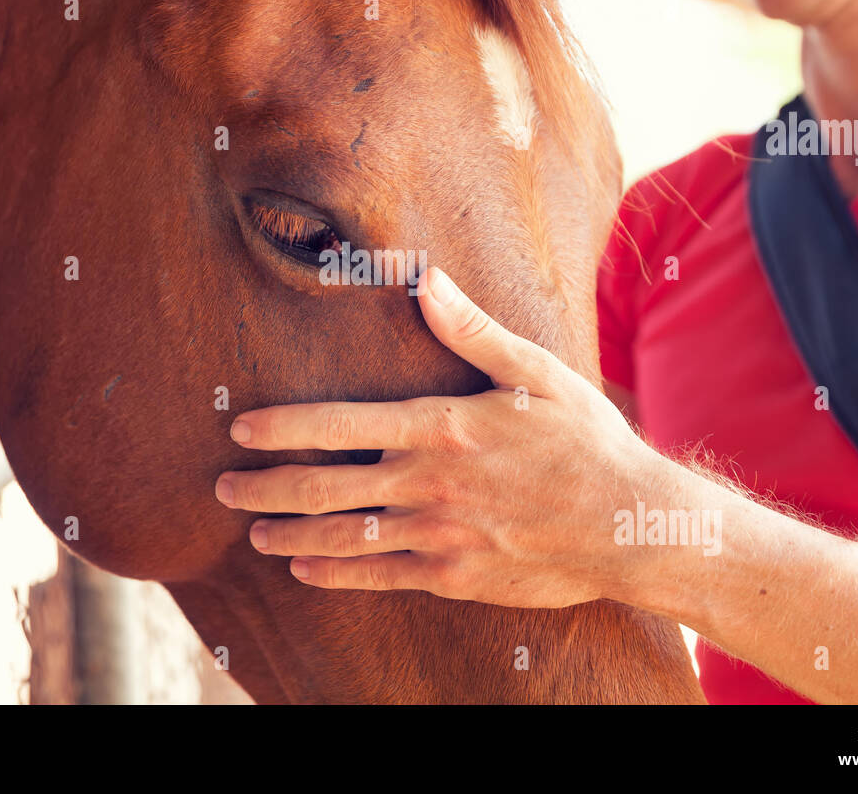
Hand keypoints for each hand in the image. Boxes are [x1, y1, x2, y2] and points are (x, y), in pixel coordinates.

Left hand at [214, 267, 678, 608]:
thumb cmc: (588, 443)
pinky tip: (305, 569)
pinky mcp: (455, 577)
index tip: (241, 430)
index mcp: (444, 428)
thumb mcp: (537, 375)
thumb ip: (472, 331)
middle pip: (327, 488)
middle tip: (223, 487)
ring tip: (253, 531)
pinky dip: (337, 574)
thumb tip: (424, 280)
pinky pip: (380, 578)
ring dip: (291, 534)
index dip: (285, 428)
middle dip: (267, 488)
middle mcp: (431, 486)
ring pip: (346, 538)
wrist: (634, 528)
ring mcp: (440, 537)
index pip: (342, 424)